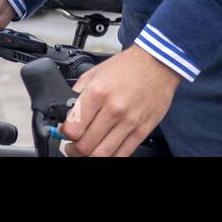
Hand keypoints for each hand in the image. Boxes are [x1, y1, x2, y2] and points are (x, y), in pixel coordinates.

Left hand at [59, 46, 181, 156]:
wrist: (157, 65)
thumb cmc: (127, 67)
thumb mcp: (94, 73)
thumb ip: (77, 95)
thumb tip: (65, 115)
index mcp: (98, 93)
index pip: (73, 129)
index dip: (64, 134)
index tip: (64, 132)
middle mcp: (114, 109)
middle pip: (85, 146)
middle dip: (74, 148)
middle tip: (72, 145)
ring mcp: (129, 122)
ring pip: (102, 155)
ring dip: (89, 156)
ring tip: (86, 150)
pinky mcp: (142, 131)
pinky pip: (122, 154)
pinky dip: (109, 157)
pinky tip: (104, 150)